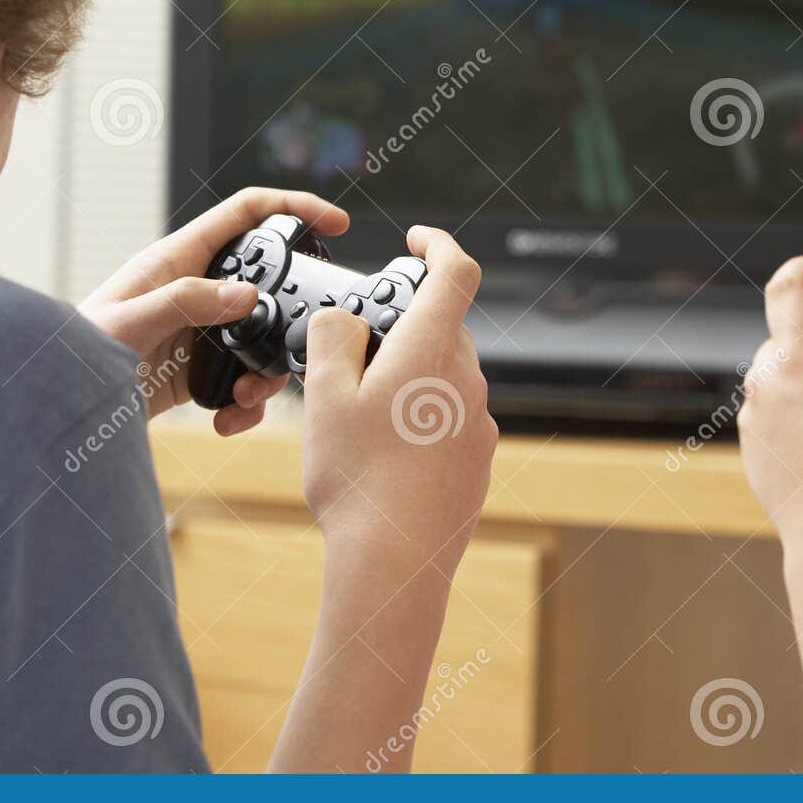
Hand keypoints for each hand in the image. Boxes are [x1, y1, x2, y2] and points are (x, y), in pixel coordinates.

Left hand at [79, 187, 348, 436]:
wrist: (53, 408)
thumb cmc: (71, 354)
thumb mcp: (129, 322)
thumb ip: (188, 302)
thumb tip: (248, 295)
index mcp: (177, 260)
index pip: (247, 214)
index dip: (294, 208)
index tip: (335, 222)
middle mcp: (194, 290)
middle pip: (267, 283)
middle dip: (290, 317)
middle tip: (303, 344)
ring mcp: (200, 331)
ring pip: (262, 339)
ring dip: (266, 373)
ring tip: (247, 399)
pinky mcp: (199, 370)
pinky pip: (243, 379)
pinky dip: (245, 403)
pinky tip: (227, 419)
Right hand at [297, 226, 496, 577]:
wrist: (395, 563)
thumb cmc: (357, 478)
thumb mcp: (324, 396)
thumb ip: (334, 337)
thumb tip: (347, 319)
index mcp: (433, 350)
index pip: (455, 272)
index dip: (438, 244)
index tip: (416, 240)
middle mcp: (467, 380)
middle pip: (444, 327)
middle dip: (405, 324)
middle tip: (356, 350)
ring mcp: (478, 423)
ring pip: (446, 375)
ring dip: (411, 375)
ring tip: (360, 413)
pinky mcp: (477, 460)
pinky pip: (451, 418)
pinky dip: (422, 416)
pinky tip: (384, 454)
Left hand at [738, 255, 802, 540]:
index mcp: (797, 358)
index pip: (784, 292)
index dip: (797, 270)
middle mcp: (763, 380)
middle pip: (781, 340)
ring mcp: (751, 415)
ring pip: (772, 377)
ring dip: (799, 377)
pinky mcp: (749, 446)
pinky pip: (766, 412)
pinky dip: (790, 412)